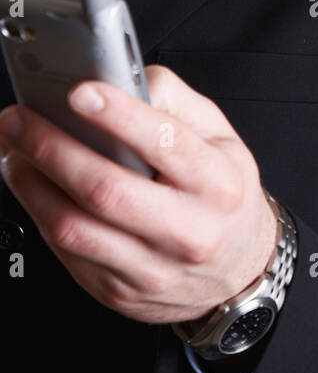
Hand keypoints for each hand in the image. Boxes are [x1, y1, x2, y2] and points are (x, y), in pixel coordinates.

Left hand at [0, 66, 277, 324]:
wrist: (239, 270)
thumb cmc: (224, 197)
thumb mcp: (222, 138)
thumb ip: (176, 101)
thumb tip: (122, 81)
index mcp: (218, 184)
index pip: (166, 144)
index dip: (119, 116)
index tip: (81, 92)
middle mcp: (188, 230)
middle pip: (106, 190)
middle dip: (52, 149)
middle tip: (19, 121)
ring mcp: (152, 268)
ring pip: (75, 228)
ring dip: (31, 185)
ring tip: (13, 152)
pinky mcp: (120, 291)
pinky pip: (66, 253)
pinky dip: (39, 214)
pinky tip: (31, 187)